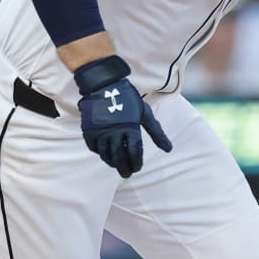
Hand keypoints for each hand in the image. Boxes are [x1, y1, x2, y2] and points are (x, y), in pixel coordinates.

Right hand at [75, 55, 172, 177]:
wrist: (103, 84)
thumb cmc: (128, 98)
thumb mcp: (145, 113)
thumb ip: (156, 132)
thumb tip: (169, 149)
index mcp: (131, 127)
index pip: (134, 153)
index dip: (136, 163)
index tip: (137, 168)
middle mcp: (114, 131)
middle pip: (119, 158)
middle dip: (124, 169)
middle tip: (127, 175)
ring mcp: (100, 131)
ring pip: (106, 155)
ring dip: (112, 163)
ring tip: (117, 165)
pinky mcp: (89, 130)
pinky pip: (94, 148)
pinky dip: (100, 153)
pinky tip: (106, 155)